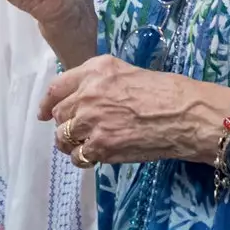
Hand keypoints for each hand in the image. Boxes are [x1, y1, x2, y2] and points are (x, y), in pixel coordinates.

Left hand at [41, 55, 229, 166]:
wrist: (185, 114)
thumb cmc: (165, 91)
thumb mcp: (127, 72)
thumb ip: (100, 83)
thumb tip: (83, 99)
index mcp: (94, 71)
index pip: (57, 87)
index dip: (47, 103)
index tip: (44, 113)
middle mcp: (87, 93)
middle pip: (59, 114)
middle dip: (64, 124)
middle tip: (76, 131)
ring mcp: (91, 121)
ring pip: (63, 137)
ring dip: (70, 143)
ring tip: (85, 145)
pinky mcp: (101, 146)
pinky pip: (79, 156)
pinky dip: (84, 158)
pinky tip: (96, 155)